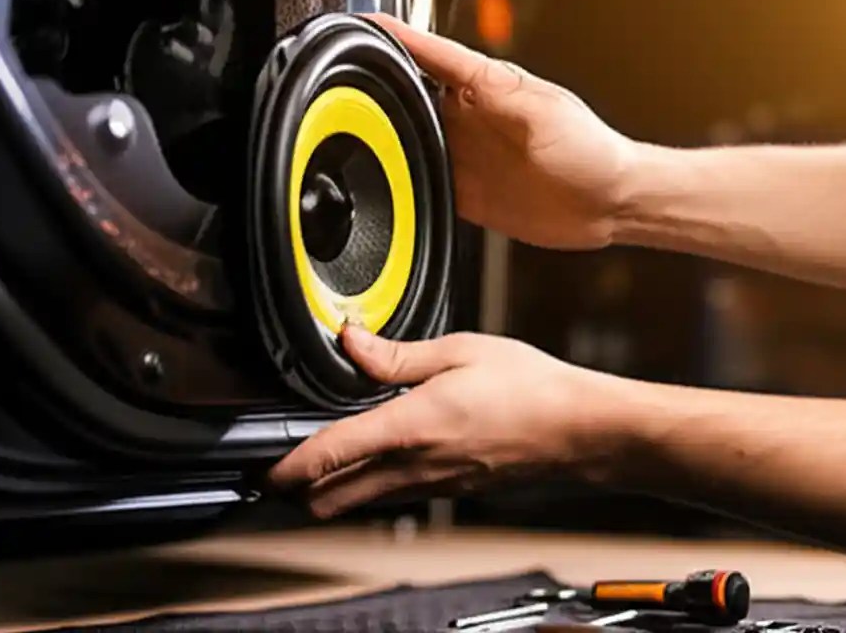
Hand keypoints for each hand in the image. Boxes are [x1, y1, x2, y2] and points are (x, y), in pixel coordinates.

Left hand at [267, 325, 609, 517]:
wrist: (582, 433)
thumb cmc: (532, 389)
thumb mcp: (461, 351)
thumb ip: (398, 354)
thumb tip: (353, 342)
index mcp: (410, 428)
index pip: (329, 456)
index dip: (287, 466)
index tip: (264, 467)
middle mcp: (416, 467)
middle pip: (334, 499)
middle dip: (300, 489)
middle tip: (281, 466)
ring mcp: (434, 486)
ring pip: (362, 503)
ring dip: (334, 490)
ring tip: (321, 462)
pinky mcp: (451, 492)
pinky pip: (395, 497)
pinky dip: (371, 486)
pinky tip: (377, 457)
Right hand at [368, 14, 632, 250]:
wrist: (609, 202)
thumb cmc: (591, 151)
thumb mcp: (543, 112)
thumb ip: (497, 96)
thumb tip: (457, 81)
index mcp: (488, 89)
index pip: (434, 57)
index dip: (400, 41)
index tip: (368, 29)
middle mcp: (472, 120)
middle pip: (412, 99)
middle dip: (381, 93)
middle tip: (349, 92)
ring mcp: (467, 157)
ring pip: (412, 144)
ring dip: (389, 142)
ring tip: (359, 139)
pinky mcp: (467, 193)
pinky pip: (424, 186)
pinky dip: (406, 185)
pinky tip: (392, 185)